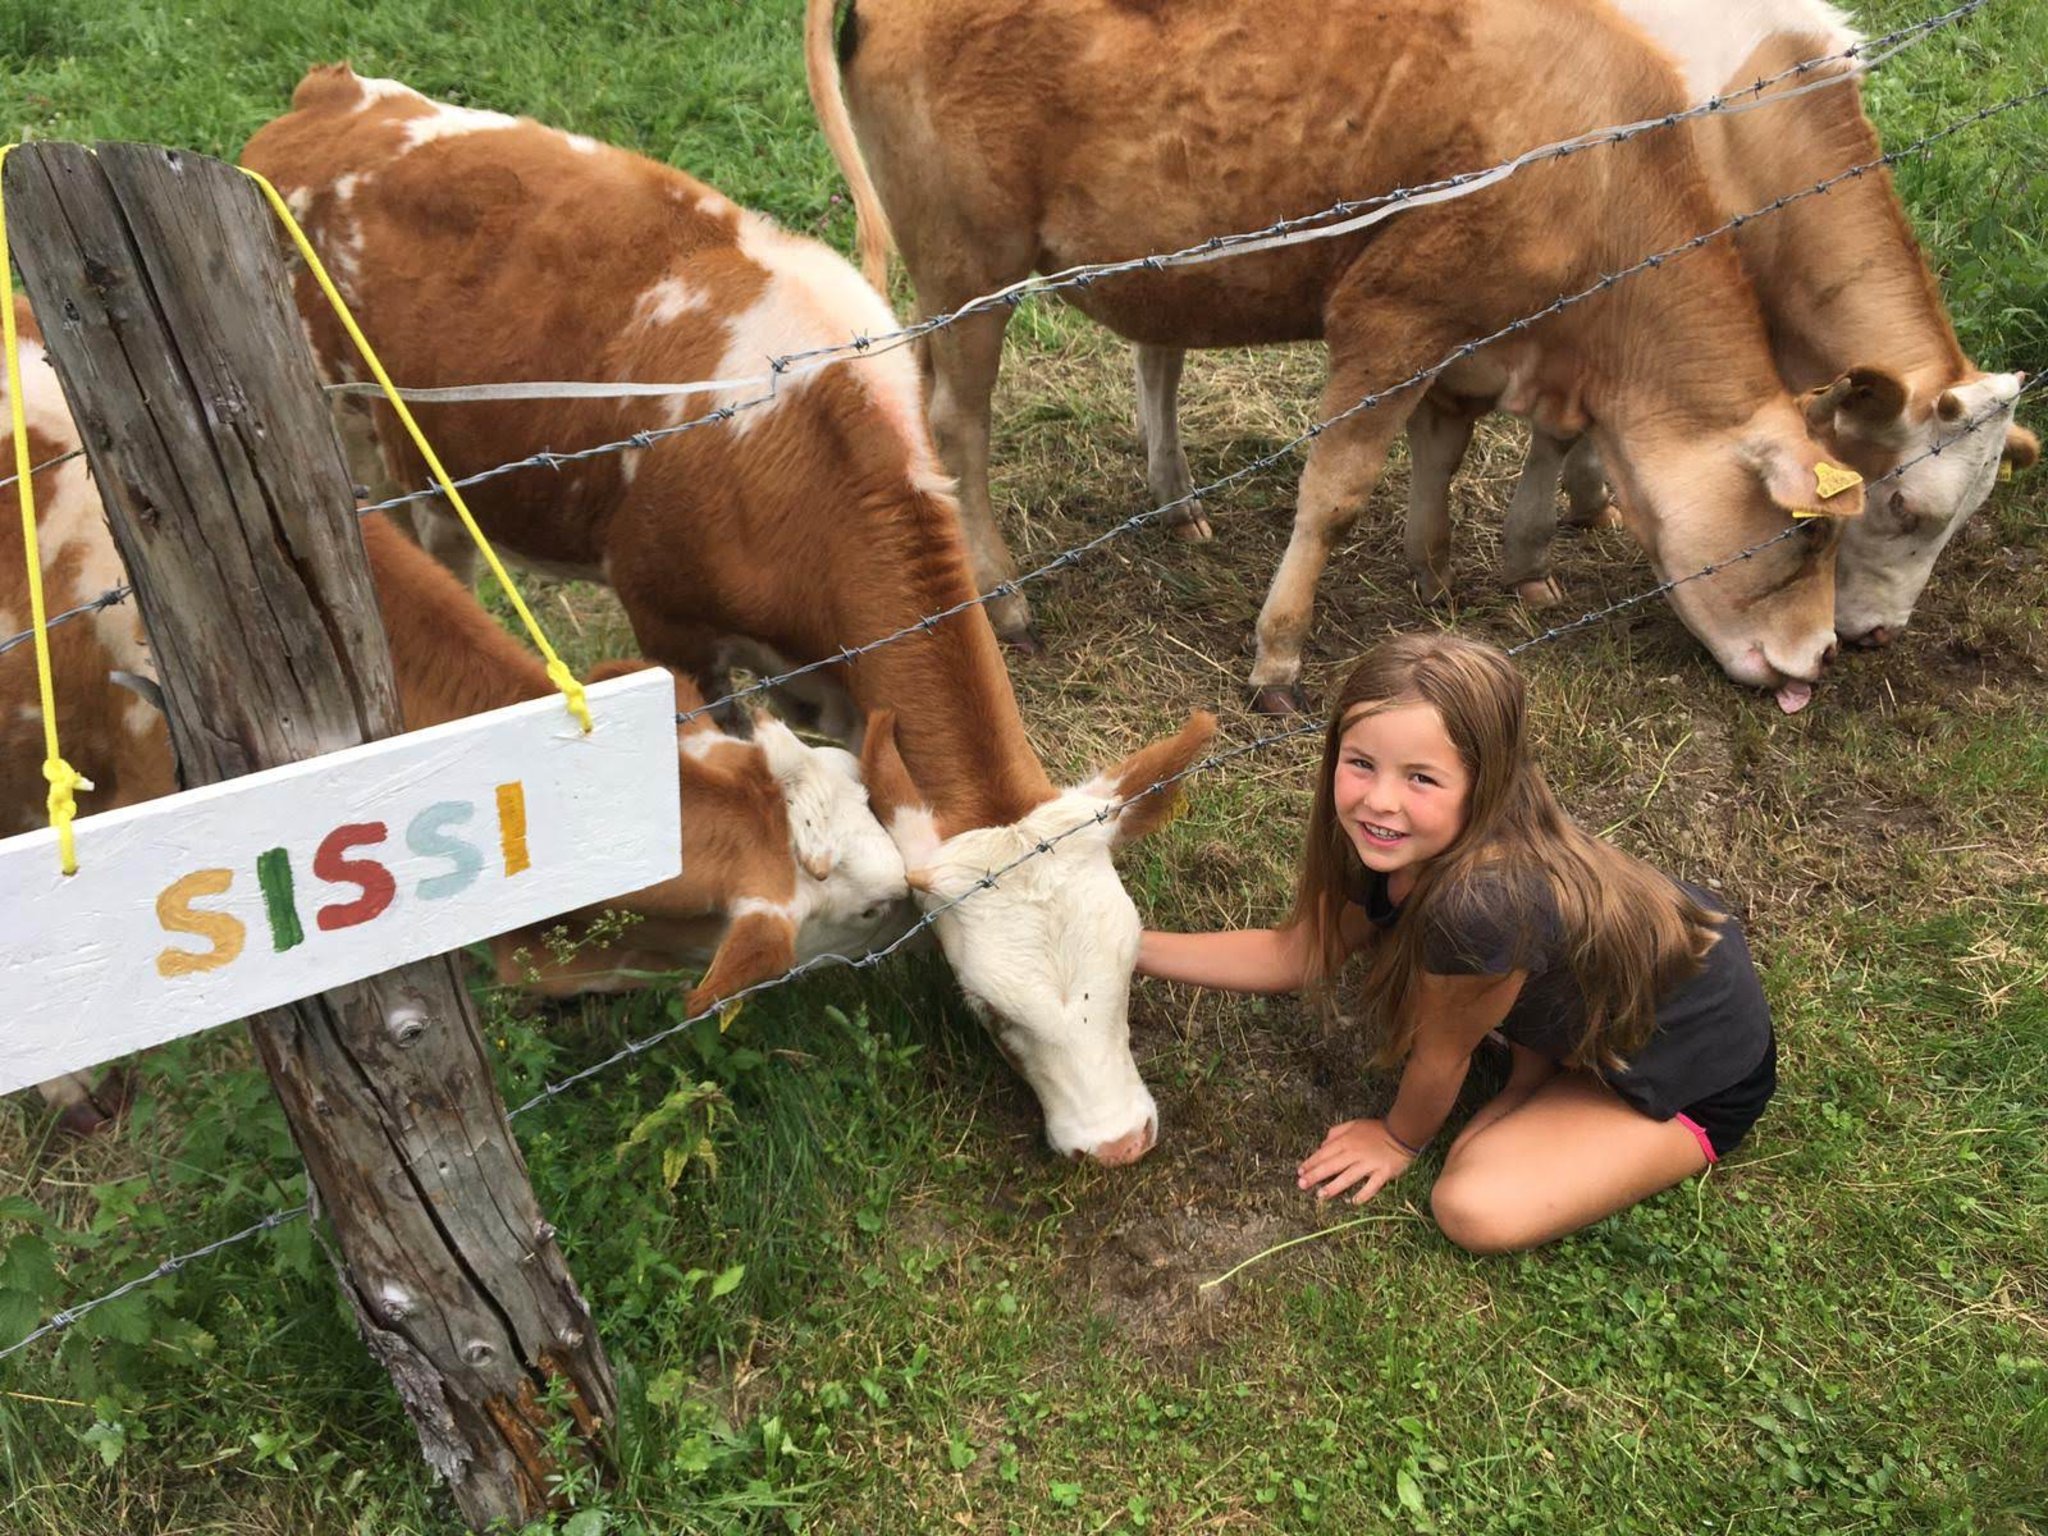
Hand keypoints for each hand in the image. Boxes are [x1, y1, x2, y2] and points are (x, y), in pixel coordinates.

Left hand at [1296, 1118, 1414, 1203]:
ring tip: (1321, 1195)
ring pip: (1348, 1177)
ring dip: (1333, 1187)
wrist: (1402, 1132)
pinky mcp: (1383, 1173)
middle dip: (1315, 1176)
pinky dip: (1363, 1195)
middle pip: (1332, 1166)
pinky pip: (1371, 1186)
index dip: (1311, 1162)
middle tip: (1302, 1185)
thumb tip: (1322, 1145)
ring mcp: (1369, 1164)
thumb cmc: (1376, 1130)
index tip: (1300, 1171)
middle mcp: (1355, 1153)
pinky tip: (1353, 1202)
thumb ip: (1336, 1133)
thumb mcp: (1353, 1125)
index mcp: (1347, 1141)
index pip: (1324, 1153)